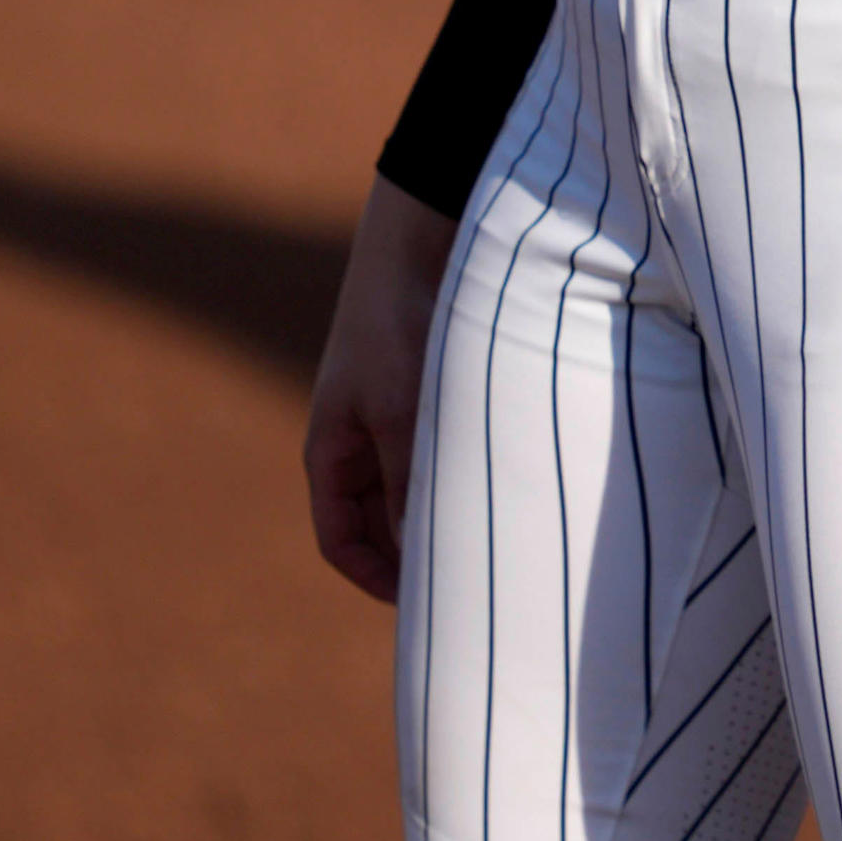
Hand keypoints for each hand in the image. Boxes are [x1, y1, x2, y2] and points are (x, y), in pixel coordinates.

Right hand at [304, 175, 461, 603]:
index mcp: (330, 449)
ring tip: (500, 534)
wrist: (422, 235)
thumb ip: (410, 482)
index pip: (341, 540)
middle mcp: (361, 438)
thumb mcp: (401, 410)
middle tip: (475, 580)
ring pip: (418, 487)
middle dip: (419, 553)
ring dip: (447, 510)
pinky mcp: (433, 391)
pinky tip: (511, 482)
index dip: (376, 579)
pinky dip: (470, 472)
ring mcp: (396, 414)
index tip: (425, 605)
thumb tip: (425, 555)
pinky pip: (446, 451)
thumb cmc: (398, 322)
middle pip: (382, 521)